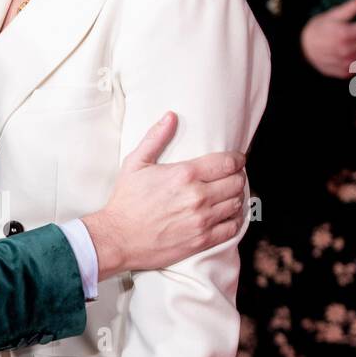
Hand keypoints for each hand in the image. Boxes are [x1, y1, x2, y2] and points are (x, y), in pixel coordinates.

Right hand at [82, 111, 245, 277]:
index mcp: (185, 174)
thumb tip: (171, 116)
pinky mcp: (202, 240)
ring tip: (228, 195)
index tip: (236, 160)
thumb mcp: (135, 164)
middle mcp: (197, 196)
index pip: (228, 162)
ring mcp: (202, 220)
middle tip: (230, 177)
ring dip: (236, 197)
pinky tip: (228, 215)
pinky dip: (235, 220)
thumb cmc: (125, 201)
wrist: (118, 238)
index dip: (237, 159)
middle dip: (237, 177)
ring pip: (237, 204)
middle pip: (236, 182)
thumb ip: (155, 138)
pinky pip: (232, 228)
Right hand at [299, 0, 355, 78]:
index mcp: (344, 33)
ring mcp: (342, 63)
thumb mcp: (333, 14)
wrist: (302, 47)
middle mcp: (344, 50)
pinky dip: (354, 64)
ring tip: (351, 47)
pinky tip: (345, 57)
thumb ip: (351, 7)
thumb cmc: (319, 28)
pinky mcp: (341, 73)